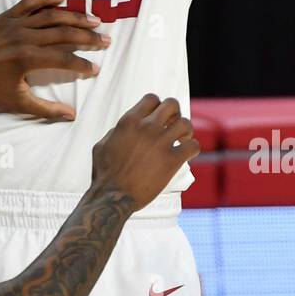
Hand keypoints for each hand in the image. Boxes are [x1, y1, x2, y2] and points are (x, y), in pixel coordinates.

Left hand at [0, 0, 110, 120]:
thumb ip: (46, 109)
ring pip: (52, 16)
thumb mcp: (17, 103)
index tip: (95, 68)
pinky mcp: (6, 17)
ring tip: (93, 19)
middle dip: (88, 37)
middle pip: (65, 34)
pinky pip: (29, 4)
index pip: (65, 60)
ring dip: (75, 17)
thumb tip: (71, 115)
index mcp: (29, 59)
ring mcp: (16, 24)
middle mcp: (26, 38)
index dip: (83, 64)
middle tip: (105, 40)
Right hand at [91, 94, 199, 210]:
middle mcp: (147, 127)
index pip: (151, 99)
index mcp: (129, 121)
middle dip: (174, 113)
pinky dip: (192, 148)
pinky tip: (186, 154)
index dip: (157, 106)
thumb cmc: (104, 174)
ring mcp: (161, 143)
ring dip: (185, 130)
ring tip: (182, 139)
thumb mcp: (101, 146)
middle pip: (172, 105)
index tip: (158, 117)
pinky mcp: (172, 160)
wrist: (113, 196)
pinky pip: (193, 146)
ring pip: (185, 123)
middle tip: (172, 125)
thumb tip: (122, 130)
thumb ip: (115, 133)